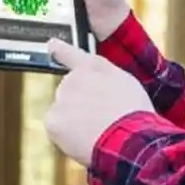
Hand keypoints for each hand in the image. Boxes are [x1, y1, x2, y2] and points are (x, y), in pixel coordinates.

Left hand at [45, 37, 154, 166]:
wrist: (127, 137)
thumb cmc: (133, 112)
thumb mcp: (125, 81)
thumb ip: (103, 73)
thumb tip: (93, 77)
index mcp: (92, 67)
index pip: (71, 54)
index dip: (60, 49)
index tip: (52, 45)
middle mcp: (72, 78)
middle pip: (69, 91)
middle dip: (79, 103)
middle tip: (100, 117)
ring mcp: (61, 98)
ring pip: (63, 111)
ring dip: (74, 120)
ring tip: (96, 130)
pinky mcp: (53, 120)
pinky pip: (57, 129)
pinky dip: (66, 136)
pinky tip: (84, 140)